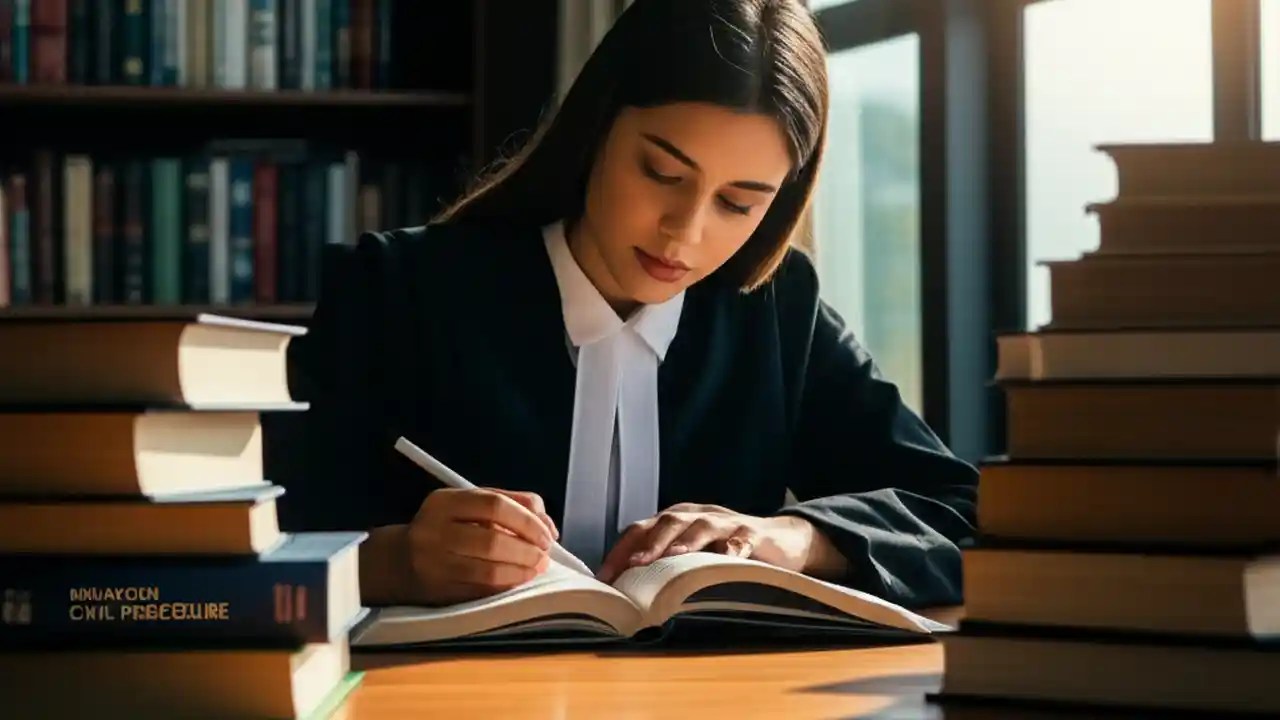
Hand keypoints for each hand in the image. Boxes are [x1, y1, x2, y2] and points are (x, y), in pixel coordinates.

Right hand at [402, 487, 559, 605]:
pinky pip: (481, 591)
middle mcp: (434, 531)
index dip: (528, 521)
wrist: (397, 561)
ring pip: (489, 571)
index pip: (495, 505)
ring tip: (535, 568)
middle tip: (544, 556)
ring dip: (521, 571)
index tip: (547, 534)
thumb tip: (547, 524)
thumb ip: (511, 502)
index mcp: (444, 502)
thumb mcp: (469, 503)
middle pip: (493, 541)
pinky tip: (518, 581)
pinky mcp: (439, 591)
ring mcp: (434, 564)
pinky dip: (506, 586)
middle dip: (527, 551)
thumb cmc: (445, 528)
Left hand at [596, 503, 820, 583]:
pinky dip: (734, 549)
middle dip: (649, 543)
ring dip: (685, 542)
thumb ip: (663, 564)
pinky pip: (742, 541)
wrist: (782, 539)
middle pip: (668, 522)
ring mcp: (726, 524)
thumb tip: (623, 593)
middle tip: (633, 565)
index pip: (641, 528)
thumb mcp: (693, 552)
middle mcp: (698, 516)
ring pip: (702, 526)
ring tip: (671, 559)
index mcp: (677, 519)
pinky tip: (729, 558)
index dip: (621, 550)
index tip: (605, 577)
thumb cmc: (726, 549)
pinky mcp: (753, 535)